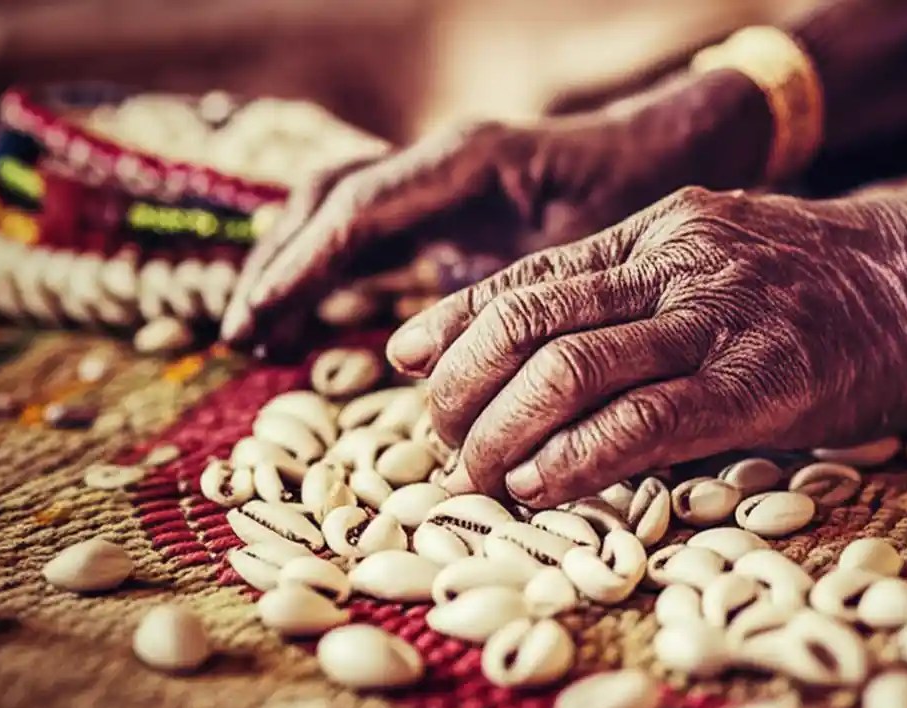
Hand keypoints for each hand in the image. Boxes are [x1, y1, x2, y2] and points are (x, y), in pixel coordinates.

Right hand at [221, 70, 771, 344]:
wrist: (664, 152)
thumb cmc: (634, 194)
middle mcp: (438, 165)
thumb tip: (440, 356)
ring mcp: (436, 183)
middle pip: (327, 201)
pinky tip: (309, 319)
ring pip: (335, 212)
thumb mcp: (584, 244)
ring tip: (259, 333)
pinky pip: (365, 231)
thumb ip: (517, 287)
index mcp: (465, 162)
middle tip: (242, 334)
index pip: (357, 211)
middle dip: (279, 264)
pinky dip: (330, 272)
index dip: (302, 266)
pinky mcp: (442, 208)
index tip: (258, 319)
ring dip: (293, 266)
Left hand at [386, 185, 906, 507]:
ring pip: (568, 368)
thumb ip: (626, 284)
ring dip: (502, 431)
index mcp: (653, 231)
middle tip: (444, 437)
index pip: (524, 275)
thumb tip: (543, 336)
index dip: (450, 324)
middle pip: (525, 320)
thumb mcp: (713, 250)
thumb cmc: (819, 278)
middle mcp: (671, 264)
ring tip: (480, 474)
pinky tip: (539, 485)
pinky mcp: (760, 383)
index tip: (405, 362)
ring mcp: (715, 320)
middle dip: (461, 386)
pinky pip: (643, 422)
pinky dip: (576, 458)